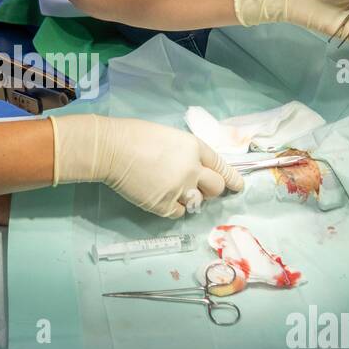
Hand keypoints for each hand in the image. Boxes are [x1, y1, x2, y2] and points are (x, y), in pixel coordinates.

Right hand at [48, 114, 243, 217]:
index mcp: (194, 148)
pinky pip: (178, 213)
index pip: (221, 165)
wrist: (111, 149)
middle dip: (212, 190)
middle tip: (200, 190)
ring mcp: (179, 189)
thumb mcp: (170, 137)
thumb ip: (186, 153)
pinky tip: (160, 196)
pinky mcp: (164, 205)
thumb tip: (194, 169)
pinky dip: (172, 207)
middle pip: (216, 188)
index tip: (237, 186)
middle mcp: (192, 169)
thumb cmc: (135, 136)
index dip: (231, 177)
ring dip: (189, 199)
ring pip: (197, 202)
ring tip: (170, 189)